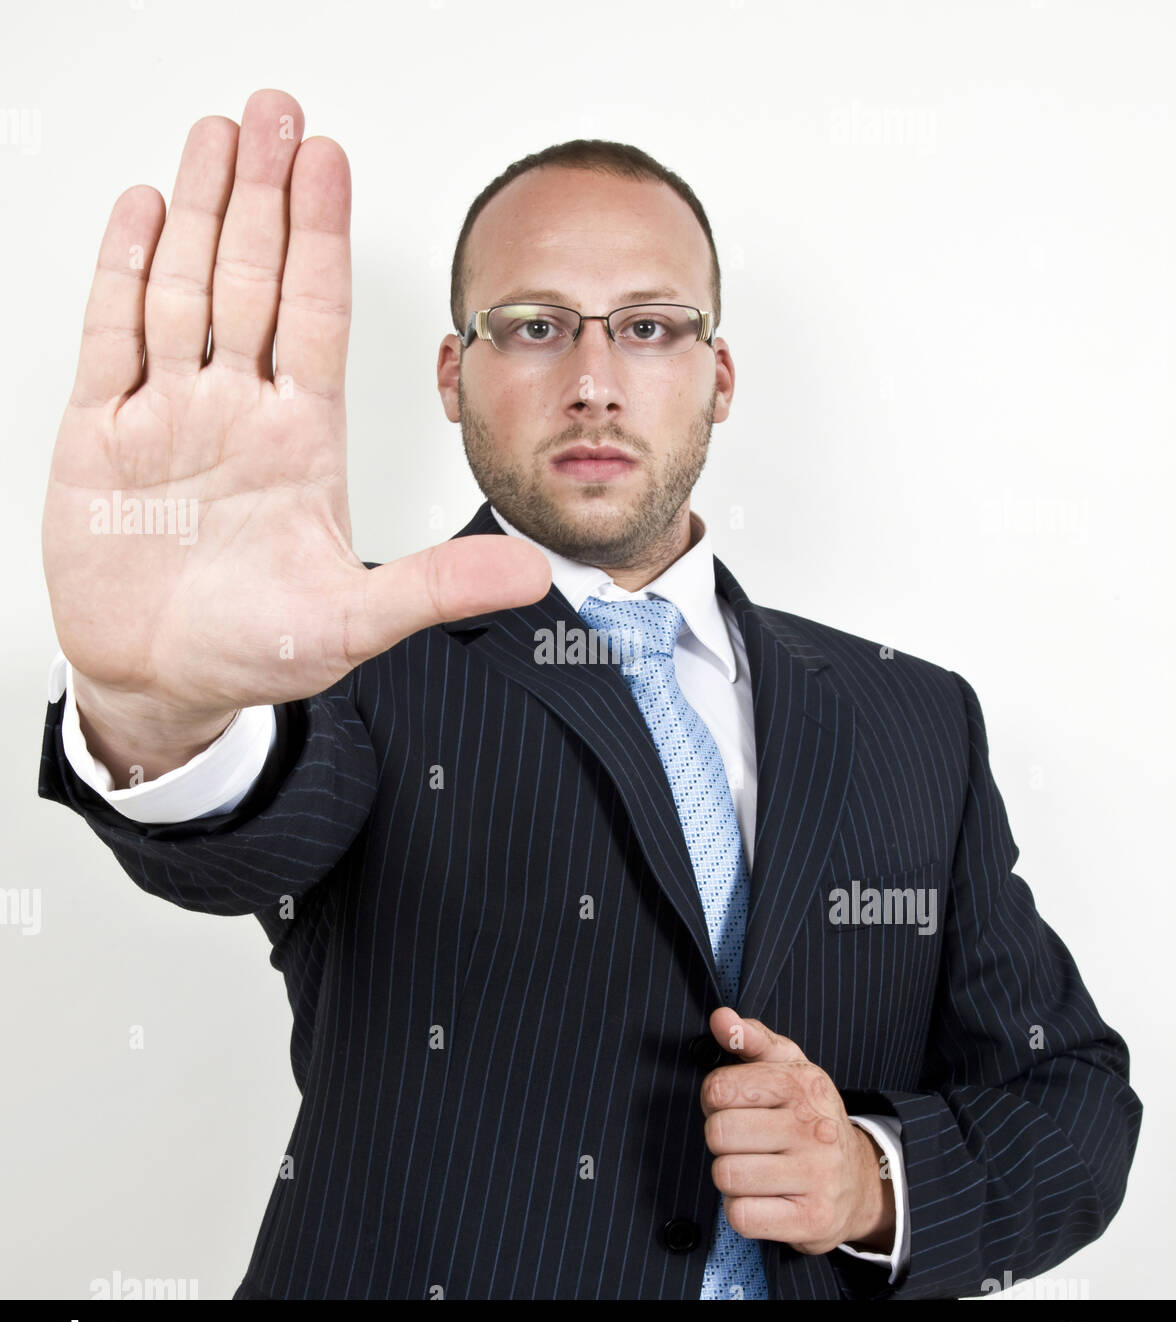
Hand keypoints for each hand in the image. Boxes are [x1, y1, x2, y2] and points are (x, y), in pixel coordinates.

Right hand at [43, 88, 548, 742]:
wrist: (161, 683)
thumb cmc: (254, 652)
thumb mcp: (354, 624)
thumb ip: (437, 588)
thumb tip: (537, 573)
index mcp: (302, 443)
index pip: (317, 317)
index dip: (322, 238)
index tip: (332, 163)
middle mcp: (239, 414)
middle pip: (253, 281)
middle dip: (264, 196)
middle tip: (275, 111)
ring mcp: (170, 417)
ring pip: (186, 290)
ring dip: (200, 212)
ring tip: (217, 136)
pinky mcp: (102, 436)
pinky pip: (113, 337)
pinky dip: (125, 273)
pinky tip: (145, 212)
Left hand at [700, 1006, 895, 1255]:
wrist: (859, 1180)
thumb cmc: (810, 1118)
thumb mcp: (789, 1068)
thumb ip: (751, 1038)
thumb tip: (722, 1019)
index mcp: (802, 1084)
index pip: (720, 1088)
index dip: (715, 1099)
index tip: (735, 1106)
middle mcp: (814, 1127)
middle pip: (719, 1133)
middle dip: (722, 1140)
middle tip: (747, 1142)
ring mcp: (817, 1175)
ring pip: (727, 1175)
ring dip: (731, 1177)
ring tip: (757, 1169)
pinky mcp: (812, 1219)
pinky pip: (741, 1215)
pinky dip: (742, 1210)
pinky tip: (764, 1199)